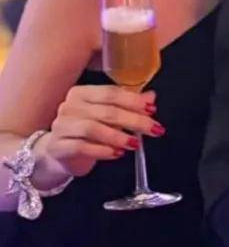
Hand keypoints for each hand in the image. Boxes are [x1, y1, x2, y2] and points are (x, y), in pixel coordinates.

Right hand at [42, 85, 164, 176]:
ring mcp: (61, 126)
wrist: (61, 153)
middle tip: (153, 129)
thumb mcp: (110, 115)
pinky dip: (103, 151)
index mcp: (82, 93)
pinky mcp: (57, 146)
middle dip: (134, 120)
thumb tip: (150, 97)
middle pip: (106, 111)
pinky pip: (82, 147)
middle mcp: (69, 106)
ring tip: (135, 143)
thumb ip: (129, 104)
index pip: (111, 93)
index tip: (152, 110)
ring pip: (93, 129)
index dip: (133, 101)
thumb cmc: (88, 131)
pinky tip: (118, 153)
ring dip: (118, 136)